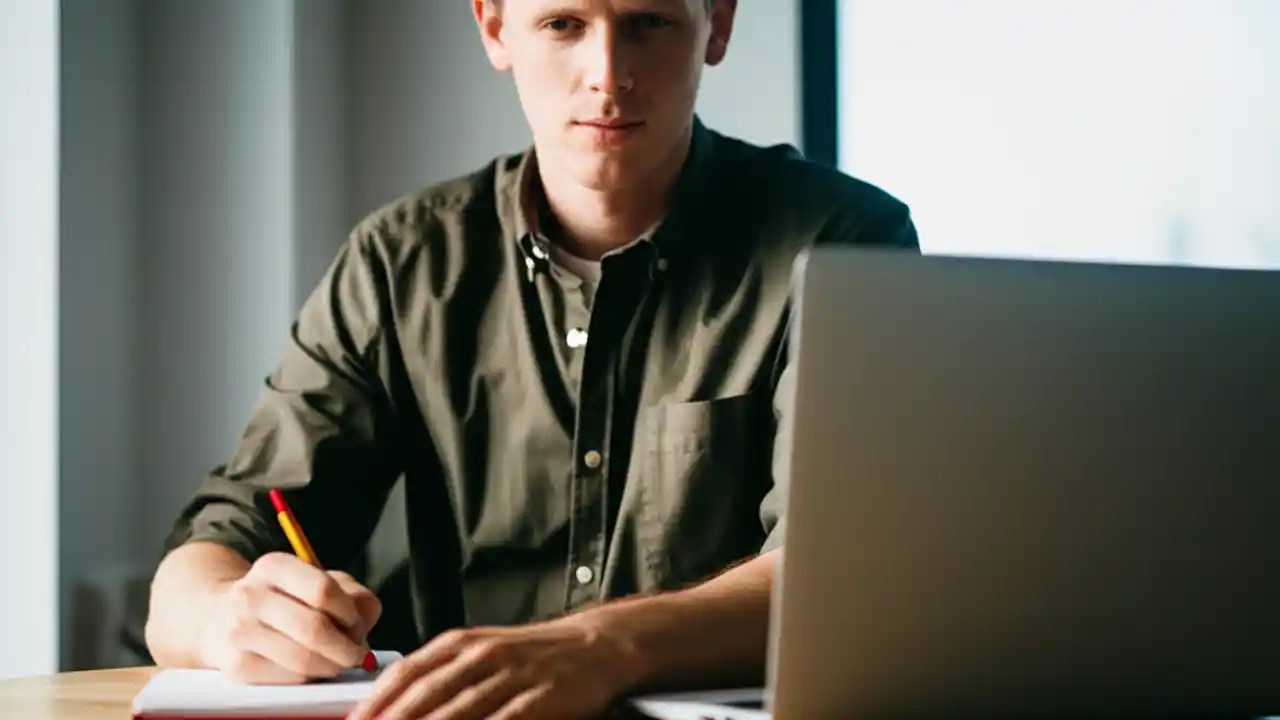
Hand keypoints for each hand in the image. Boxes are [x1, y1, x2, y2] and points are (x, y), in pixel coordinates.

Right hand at [199, 552, 381, 683]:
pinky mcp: (237, 666)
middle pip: (314, 628)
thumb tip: (365, 622)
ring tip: (339, 662)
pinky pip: (289, 679)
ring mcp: (239, 632)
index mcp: (273, 566)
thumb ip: (352, 595)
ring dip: (332, 666)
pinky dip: (310, 677)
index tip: (357, 625)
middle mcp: (250, 596)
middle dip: (346, 647)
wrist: (219, 618)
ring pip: (303, 659)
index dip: (349, 613)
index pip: (323, 590)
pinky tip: (312, 669)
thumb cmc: (285, 600)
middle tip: (358, 655)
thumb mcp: (317, 582)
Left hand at [348, 615, 643, 719]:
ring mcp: (510, 677)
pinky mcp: (538, 699)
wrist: (593, 645)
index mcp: (460, 643)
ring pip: (456, 714)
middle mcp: (480, 656)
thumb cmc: (532, 654)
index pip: (405, 674)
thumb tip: (393, 701)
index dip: (374, 704)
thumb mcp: (481, 651)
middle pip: (424, 697)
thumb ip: (440, 674)